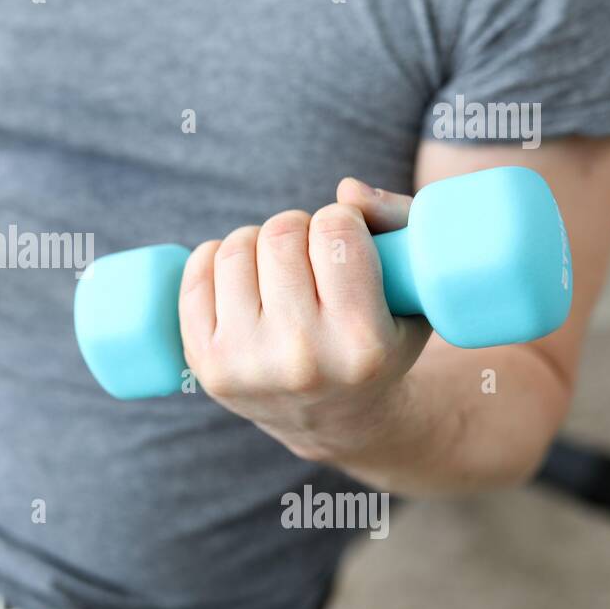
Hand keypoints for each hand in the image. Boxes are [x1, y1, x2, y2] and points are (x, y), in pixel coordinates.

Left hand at [178, 178, 431, 462]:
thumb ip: (399, 222)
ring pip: (235, 249)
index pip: (336, 232)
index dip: (340, 220)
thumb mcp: (414, 292)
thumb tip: (347, 189)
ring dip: (255, 240)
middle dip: (297, 228)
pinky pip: (195, 276)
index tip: (343, 236)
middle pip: (282, 235)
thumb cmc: (378, 340)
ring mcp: (247, 363)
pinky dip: (212, 257)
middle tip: (307, 252)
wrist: (335, 419)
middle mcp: (301, 357)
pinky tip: (237, 268)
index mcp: (361, 343)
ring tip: (275, 262)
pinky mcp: (207, 364)